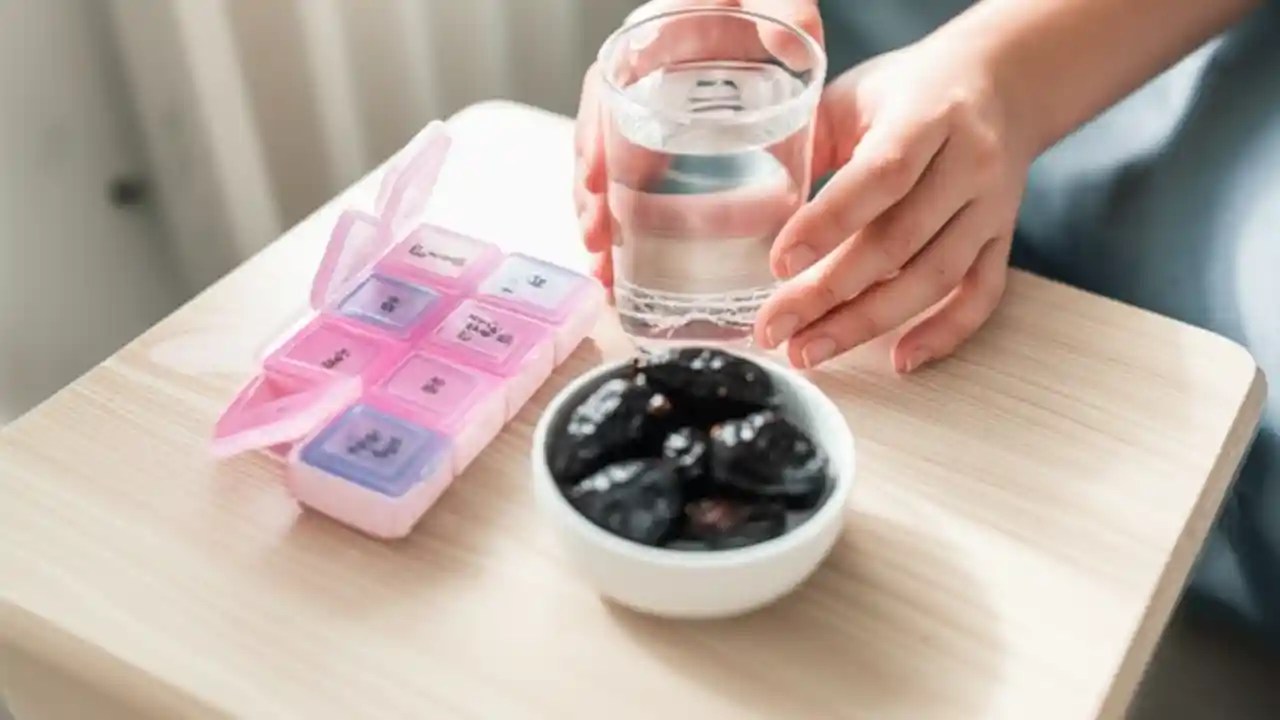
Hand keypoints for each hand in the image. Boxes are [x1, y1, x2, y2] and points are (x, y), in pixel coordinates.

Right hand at [574, 0, 823, 288]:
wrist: (767, 15)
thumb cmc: (758, 4)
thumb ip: (782, 9)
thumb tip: (793, 42)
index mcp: (653, 46)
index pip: (606, 92)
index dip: (595, 138)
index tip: (596, 180)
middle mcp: (644, 84)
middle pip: (599, 145)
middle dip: (592, 199)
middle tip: (598, 245)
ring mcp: (656, 119)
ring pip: (614, 173)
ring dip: (605, 223)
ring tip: (606, 272)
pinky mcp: (673, 146)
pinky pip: (640, 187)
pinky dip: (631, 228)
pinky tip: (628, 267)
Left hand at [754, 37, 1031, 372]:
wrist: (1004, 81)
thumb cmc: (912, 91)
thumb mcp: (856, 94)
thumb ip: (810, 141)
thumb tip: (757, 203)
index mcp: (927, 116)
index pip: (881, 176)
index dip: (829, 223)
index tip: (780, 264)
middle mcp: (968, 163)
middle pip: (900, 239)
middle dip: (831, 292)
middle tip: (776, 328)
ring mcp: (991, 206)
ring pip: (935, 276)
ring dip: (870, 322)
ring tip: (812, 350)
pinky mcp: (1002, 238)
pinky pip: (981, 294)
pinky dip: (944, 333)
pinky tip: (900, 361)